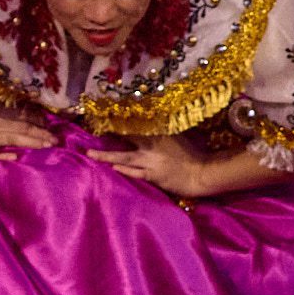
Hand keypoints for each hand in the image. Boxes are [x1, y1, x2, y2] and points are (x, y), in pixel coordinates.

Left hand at [87, 134, 210, 196]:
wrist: (203, 173)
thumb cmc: (192, 156)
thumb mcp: (177, 139)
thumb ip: (161, 134)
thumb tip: (144, 129)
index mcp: (159, 135)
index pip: (135, 128)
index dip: (118, 124)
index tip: (103, 118)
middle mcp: (153, 146)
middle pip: (126, 140)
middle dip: (108, 137)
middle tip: (90, 135)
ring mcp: (153, 162)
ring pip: (125, 157)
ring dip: (106, 155)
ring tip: (90, 154)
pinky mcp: (155, 176)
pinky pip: (136, 172)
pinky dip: (124, 169)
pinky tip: (112, 167)